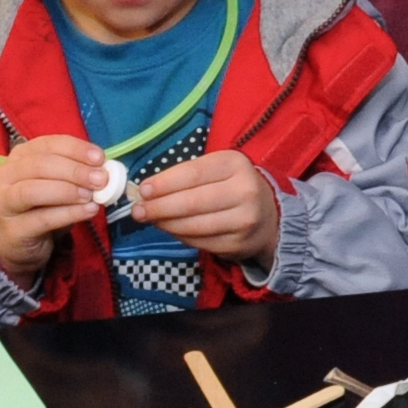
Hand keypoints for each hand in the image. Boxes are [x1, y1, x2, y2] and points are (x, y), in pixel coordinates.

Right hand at [0, 135, 107, 286]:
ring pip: (33, 190)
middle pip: (40, 165)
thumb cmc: (44, 203)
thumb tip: (105, 169)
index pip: (49, 144)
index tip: (100, 158)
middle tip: (101, 179)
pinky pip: (41, 218)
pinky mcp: (12, 230)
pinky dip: (69, 213)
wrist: (21, 241)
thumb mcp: (62, 182)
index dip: (77, 149)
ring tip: (91, 196)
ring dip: (68, 191)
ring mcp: (4, 202)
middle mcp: (8, 175)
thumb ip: (80, 171)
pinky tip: (88, 211)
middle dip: (75, 171)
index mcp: (21, 156)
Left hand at [132, 150, 279, 265]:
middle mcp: (244, 191)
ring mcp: (243, 220)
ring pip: (193, 225)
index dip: (164, 183)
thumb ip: (186, 176)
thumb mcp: (218, 169)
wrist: (269, 215)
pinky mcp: (237, 244)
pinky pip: (198, 242)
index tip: (142, 190)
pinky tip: (171, 229)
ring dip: (165, 224)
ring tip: (151, 219)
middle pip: (191, 202)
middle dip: (159, 207)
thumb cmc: (233, 185)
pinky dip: (179, 236)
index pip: (194, 174)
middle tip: (138, 211)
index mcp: (236, 164)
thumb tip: (146, 193)